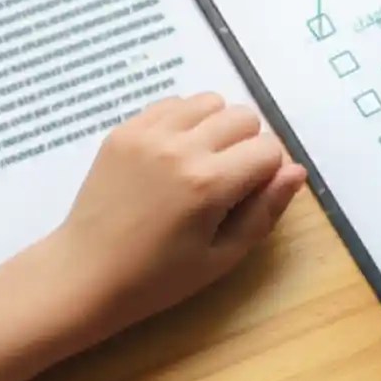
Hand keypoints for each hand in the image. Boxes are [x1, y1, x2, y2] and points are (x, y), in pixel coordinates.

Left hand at [7, 93, 305, 349]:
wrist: (85, 273)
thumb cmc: (158, 278)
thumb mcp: (222, 257)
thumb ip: (265, 211)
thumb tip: (295, 171)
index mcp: (209, 184)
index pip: (268, 150)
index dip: (269, 173)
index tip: (250, 196)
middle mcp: (181, 147)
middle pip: (244, 117)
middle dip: (247, 146)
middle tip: (227, 182)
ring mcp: (148, 133)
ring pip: (210, 102)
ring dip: (217, 127)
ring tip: (201, 163)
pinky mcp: (125, 129)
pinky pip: (173, 104)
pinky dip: (184, 121)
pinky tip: (173, 156)